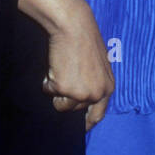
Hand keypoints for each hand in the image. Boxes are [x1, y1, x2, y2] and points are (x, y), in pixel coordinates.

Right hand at [17, 0, 113, 129]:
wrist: (74, 26)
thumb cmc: (85, 39)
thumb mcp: (98, 64)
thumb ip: (94, 82)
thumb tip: (82, 98)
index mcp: (108, 88)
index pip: (99, 114)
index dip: (89, 122)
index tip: (83, 128)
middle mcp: (96, 94)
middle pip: (75, 109)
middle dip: (66, 98)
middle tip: (63, 80)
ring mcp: (81, 94)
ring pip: (60, 104)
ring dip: (55, 89)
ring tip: (60, 69)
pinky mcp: (64, 89)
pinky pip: (48, 90)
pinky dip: (47, 80)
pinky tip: (54, 65)